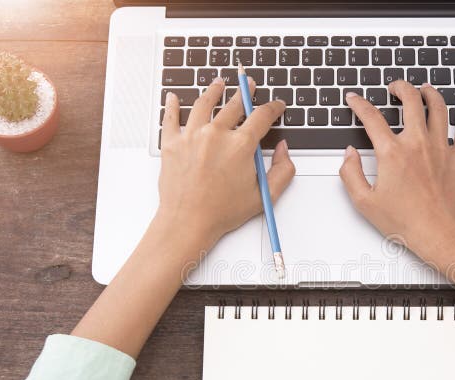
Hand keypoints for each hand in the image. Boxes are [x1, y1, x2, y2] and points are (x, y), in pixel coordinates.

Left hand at [157, 77, 294, 252]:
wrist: (188, 222)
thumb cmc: (222, 212)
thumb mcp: (264, 196)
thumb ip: (282, 171)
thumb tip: (283, 150)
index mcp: (240, 145)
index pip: (262, 116)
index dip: (273, 108)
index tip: (277, 106)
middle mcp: (216, 134)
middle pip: (233, 105)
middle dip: (244, 92)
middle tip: (248, 85)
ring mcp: (191, 135)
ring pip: (204, 104)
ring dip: (213, 90)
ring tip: (218, 83)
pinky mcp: (171, 143)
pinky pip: (171, 117)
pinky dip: (172, 105)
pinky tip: (173, 97)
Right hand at [339, 81, 454, 269]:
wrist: (440, 234)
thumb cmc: (406, 222)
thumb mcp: (365, 202)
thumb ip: (351, 174)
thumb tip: (348, 155)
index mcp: (392, 153)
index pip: (371, 118)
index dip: (359, 104)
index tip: (354, 99)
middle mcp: (417, 144)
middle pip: (410, 100)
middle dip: (400, 88)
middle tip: (394, 87)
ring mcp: (441, 148)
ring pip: (438, 108)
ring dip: (429, 93)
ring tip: (424, 88)